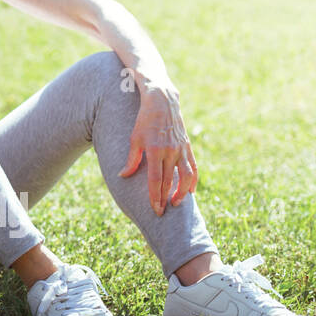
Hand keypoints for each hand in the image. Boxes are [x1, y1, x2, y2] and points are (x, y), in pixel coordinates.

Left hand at [119, 86, 197, 214]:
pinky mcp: (187, 147)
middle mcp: (170, 151)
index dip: (155, 196)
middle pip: (169, 181)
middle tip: (162, 213)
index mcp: (154, 150)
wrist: (162, 102)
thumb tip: (123, 176)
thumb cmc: (144, 121)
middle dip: (165, 199)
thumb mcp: (134, 138)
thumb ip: (131, 159)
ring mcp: (181, 149)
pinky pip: (193, 167)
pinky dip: (193, 180)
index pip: (155, 180)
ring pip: (185, 177)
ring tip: (176, 203)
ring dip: (182, 192)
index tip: (155, 209)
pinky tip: (190, 191)